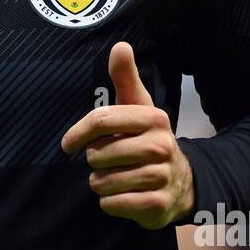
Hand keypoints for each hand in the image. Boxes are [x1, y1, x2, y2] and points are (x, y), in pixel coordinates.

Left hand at [60, 42, 194, 228]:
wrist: (181, 182)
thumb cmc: (146, 139)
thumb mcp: (138, 107)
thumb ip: (126, 77)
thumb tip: (120, 45)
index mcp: (153, 118)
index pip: (100, 120)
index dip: (77, 133)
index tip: (68, 144)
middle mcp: (161, 145)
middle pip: (97, 154)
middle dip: (95, 160)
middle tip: (110, 161)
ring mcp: (161, 176)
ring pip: (101, 181)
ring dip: (101, 182)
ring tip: (118, 177)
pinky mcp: (157, 205)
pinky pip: (111, 203)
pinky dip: (110, 202)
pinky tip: (125, 195)